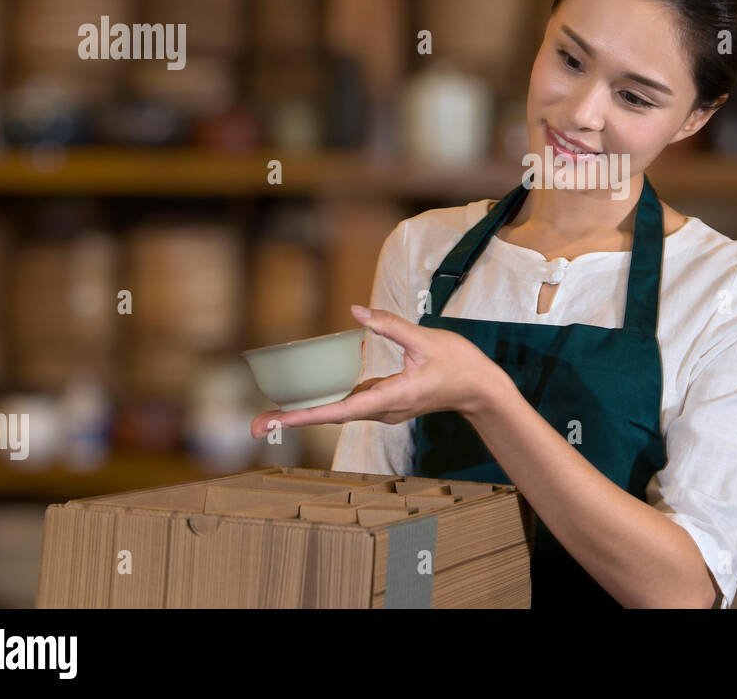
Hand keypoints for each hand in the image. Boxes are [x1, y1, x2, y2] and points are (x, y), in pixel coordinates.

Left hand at [250, 304, 503, 438]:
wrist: (481, 390)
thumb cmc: (459, 364)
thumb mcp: (425, 340)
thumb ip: (389, 326)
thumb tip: (355, 312)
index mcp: (391, 398)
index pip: (341, 410)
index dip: (306, 415)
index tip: (277, 419)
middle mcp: (383, 410)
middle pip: (332, 416)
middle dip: (293, 420)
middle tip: (255, 424)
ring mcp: (384, 410)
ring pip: (339, 412)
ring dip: (306, 414)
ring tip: (270, 416)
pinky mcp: (387, 403)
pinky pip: (351, 404)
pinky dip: (325, 404)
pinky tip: (306, 400)